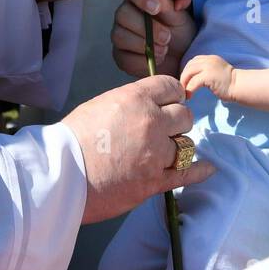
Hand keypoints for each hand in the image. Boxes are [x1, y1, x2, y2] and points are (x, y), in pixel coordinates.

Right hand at [63, 74, 214, 223]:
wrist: (60, 175)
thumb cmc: (72, 138)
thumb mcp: (100, 104)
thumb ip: (129, 103)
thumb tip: (146, 106)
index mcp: (136, 99)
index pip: (171, 87)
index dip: (172, 95)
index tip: (169, 102)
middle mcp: (151, 123)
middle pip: (184, 116)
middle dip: (177, 121)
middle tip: (164, 129)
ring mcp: (155, 154)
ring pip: (186, 145)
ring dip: (176, 147)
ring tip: (161, 152)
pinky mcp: (154, 182)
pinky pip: (186, 174)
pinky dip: (199, 171)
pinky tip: (208, 168)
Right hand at [112, 0, 197, 78]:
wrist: (183, 59)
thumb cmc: (181, 33)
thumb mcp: (179, 17)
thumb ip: (166, 2)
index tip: (156, 8)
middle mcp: (126, 14)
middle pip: (122, 13)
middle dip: (146, 27)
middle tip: (167, 37)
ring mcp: (120, 35)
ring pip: (120, 35)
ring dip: (144, 44)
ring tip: (163, 49)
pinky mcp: (120, 56)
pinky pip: (123, 57)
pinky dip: (142, 61)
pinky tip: (156, 59)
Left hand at [180, 54, 235, 100]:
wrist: (240, 86)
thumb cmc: (230, 83)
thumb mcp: (216, 71)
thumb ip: (206, 71)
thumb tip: (194, 79)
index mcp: (210, 59)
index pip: (193, 62)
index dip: (187, 71)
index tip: (185, 81)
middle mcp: (208, 60)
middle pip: (189, 66)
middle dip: (183, 77)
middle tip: (182, 88)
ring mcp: (208, 67)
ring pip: (189, 73)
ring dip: (184, 83)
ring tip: (184, 92)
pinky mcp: (208, 76)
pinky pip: (193, 82)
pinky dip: (189, 89)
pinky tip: (189, 96)